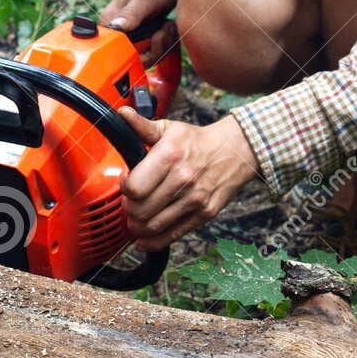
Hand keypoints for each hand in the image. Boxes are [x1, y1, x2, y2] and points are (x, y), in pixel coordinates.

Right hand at [101, 0, 180, 65]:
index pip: (119, 55)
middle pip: (135, 59)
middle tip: (164, 28)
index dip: (139, 53)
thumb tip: (116, 28)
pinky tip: (168, 26)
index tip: (154, 37)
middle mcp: (118, 32)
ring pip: (148, 57)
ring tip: (167, 24)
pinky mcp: (145, 35)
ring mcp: (133, 34)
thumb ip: (131, 15)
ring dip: (163, 44)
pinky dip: (166, 42)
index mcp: (110, 24)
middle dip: (155, 49)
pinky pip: (155, 51)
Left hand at [117, 107, 257, 250]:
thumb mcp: (169, 128)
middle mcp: (183, 178)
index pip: (134, 187)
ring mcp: (195, 199)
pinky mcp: (204, 214)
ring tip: (136, 219)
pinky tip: (144, 239)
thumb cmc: (197, 141)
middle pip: (140, 210)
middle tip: (130, 204)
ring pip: (153, 226)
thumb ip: (142, 126)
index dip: (125, 189)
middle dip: (129, 210)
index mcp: (169, 155)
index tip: (128, 184)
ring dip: (137, 227)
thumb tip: (121, 115)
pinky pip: (173, 235)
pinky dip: (153, 242)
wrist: (235, 151)